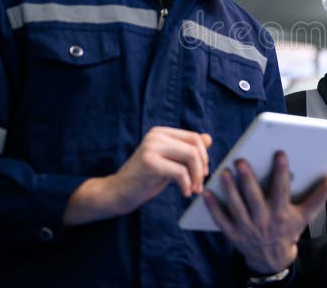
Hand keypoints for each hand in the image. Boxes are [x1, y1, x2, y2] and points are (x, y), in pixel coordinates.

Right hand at [64, 127, 211, 224]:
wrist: (117, 193)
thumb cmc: (144, 179)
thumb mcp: (169, 162)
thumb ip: (186, 150)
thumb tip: (209, 137)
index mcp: (161, 132)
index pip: (194, 137)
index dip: (204, 156)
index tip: (203, 173)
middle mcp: (156, 136)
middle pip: (195, 146)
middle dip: (202, 167)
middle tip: (199, 185)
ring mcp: (151, 147)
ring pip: (190, 156)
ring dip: (196, 177)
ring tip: (193, 190)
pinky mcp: (149, 162)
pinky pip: (180, 172)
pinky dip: (187, 185)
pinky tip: (184, 193)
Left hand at [203, 151, 326, 273]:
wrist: (272, 259)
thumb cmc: (288, 231)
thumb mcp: (305, 216)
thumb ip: (319, 197)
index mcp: (282, 213)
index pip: (282, 189)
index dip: (281, 171)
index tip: (280, 153)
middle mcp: (264, 220)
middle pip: (254, 197)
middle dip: (247, 179)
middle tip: (240, 160)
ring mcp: (247, 228)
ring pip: (236, 206)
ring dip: (229, 189)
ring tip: (224, 172)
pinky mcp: (233, 233)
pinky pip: (221, 219)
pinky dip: (213, 207)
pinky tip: (206, 193)